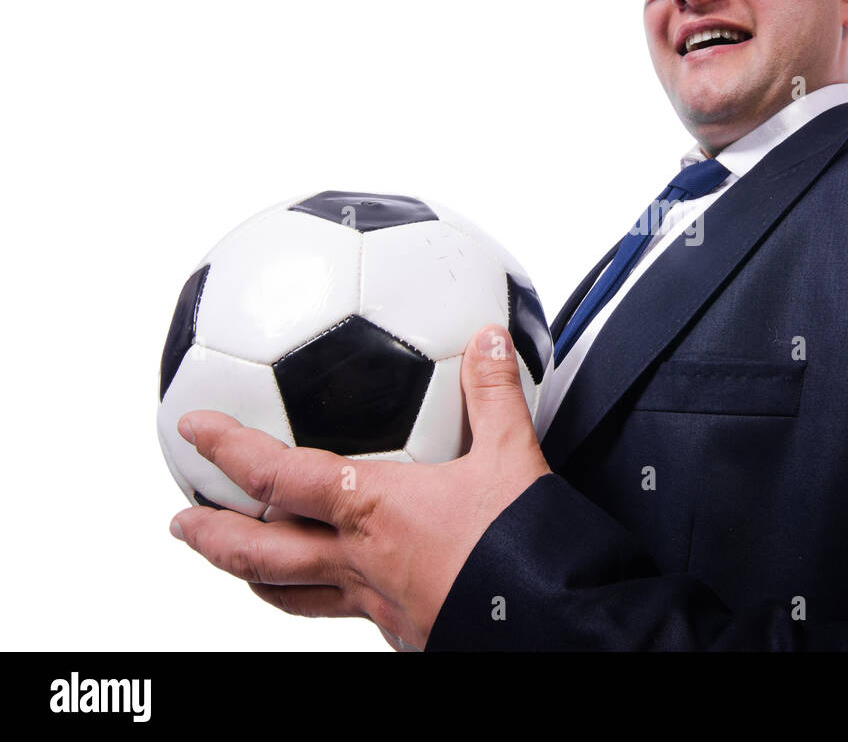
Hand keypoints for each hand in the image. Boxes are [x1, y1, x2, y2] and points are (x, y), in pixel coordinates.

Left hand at [168, 323, 549, 650]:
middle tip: (180, 522)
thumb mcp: (512, 455)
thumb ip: (493, 393)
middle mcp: (357, 560)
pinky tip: (337, 584)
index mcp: (371, 508)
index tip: (193, 428)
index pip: (276, 476)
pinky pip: (340, 611)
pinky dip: (319, 595)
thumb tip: (487, 339)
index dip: (227, 449)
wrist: (547, 622)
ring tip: (233, 562)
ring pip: (289, 594)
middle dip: (209, 536)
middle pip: (258, 553)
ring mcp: (373, 602)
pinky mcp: (400, 628)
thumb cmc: (520, 546)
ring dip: (250, 574)